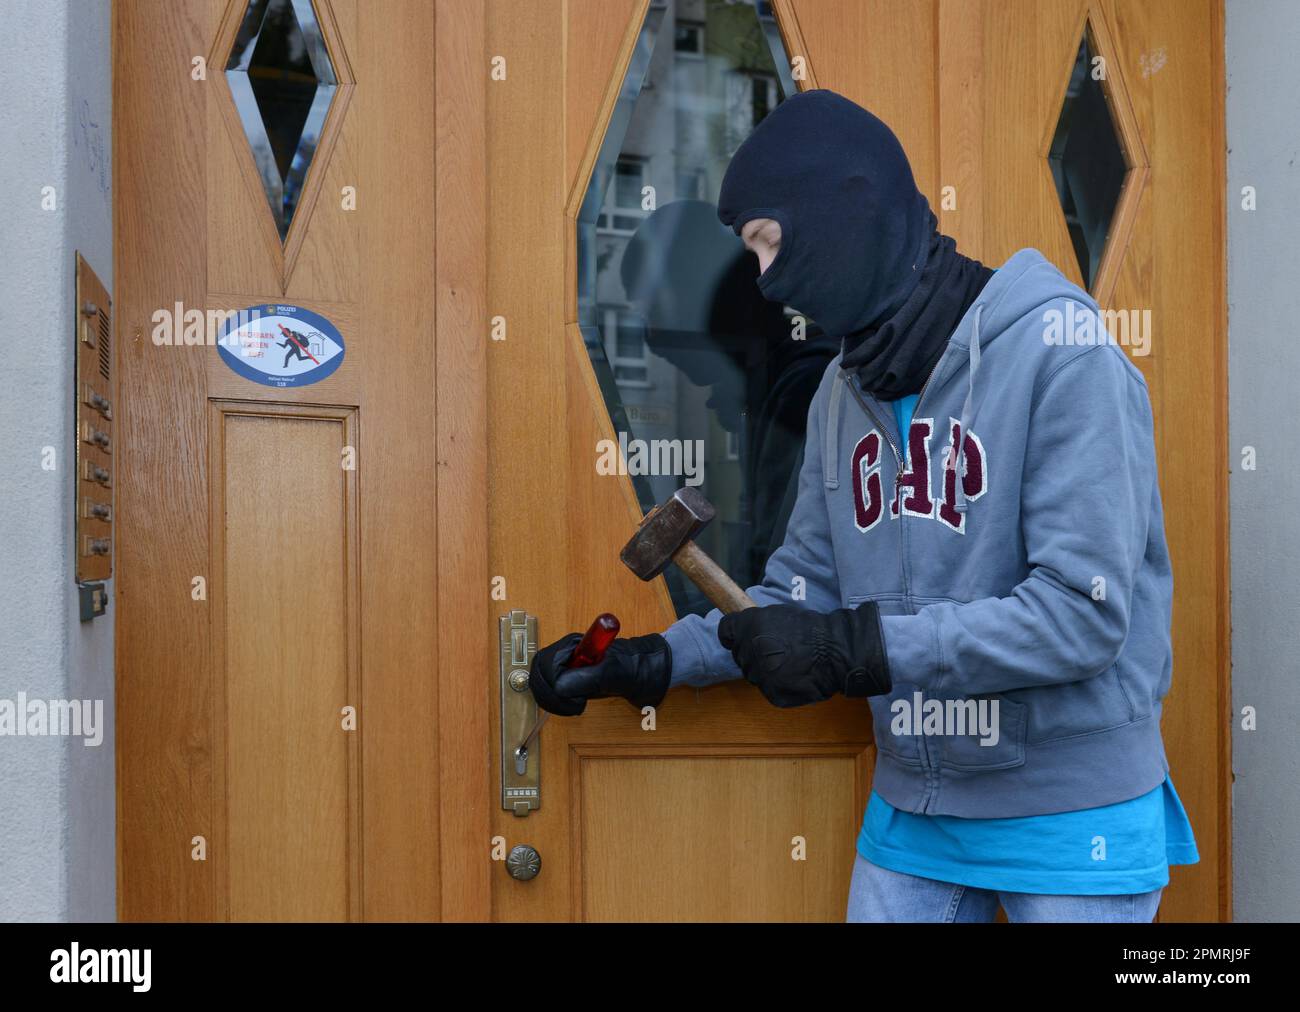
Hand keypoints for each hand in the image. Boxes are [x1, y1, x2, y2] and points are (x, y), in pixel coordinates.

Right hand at [530, 633, 672, 716]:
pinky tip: (573, 706)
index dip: (552, 682)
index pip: (546, 663)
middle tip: (571, 705)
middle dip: (549, 692)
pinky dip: (558, 701)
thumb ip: (587, 678)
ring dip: (553, 699)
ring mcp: (570, 664)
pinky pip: (552, 688)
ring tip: (574, 706)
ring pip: (543, 681)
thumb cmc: (635, 667)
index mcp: (576, 645)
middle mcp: (569, 652)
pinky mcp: (573, 676)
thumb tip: (559, 687)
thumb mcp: (613, 674)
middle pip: (540, 671)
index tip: (572, 696)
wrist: (651, 670)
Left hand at [717, 601, 891, 707]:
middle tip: (778, 651)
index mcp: (748, 625)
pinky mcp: (772, 693)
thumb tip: (740, 633)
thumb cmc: (810, 629)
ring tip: (790, 663)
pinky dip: (780, 686)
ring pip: (754, 674)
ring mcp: (759, 674)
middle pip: (740, 655)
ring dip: (766, 670)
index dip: (733, 635)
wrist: (835, 650)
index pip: (725, 631)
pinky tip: (795, 676)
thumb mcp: (778, 613)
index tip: (737, 639)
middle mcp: (748, 649)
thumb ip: (754, 623)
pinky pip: (769, 690)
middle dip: (754, 654)